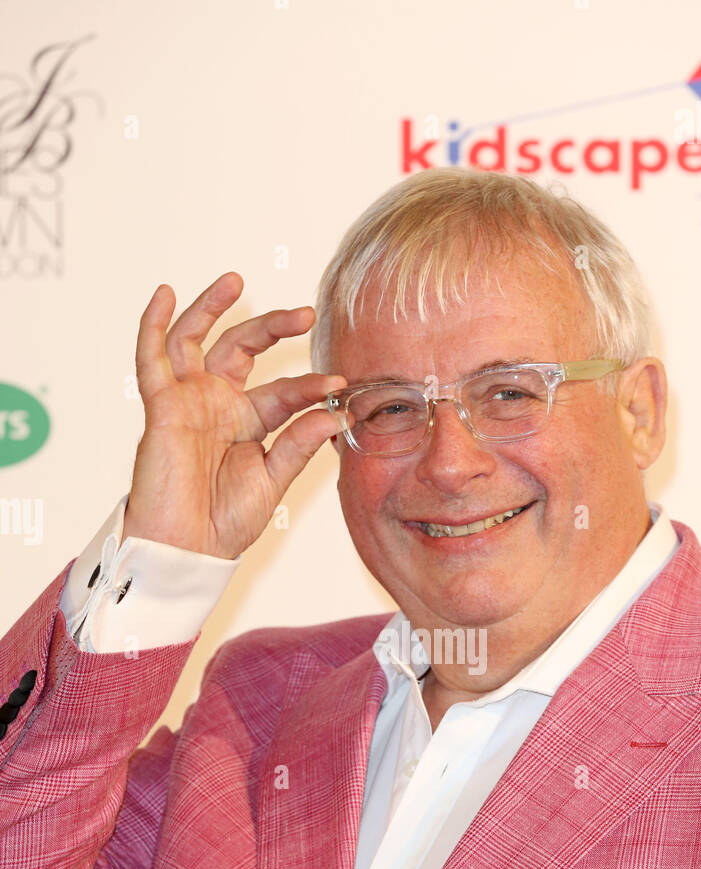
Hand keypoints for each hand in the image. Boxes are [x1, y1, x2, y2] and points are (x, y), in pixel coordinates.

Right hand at [121, 271, 347, 558]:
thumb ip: (298, 444)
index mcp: (248, 422)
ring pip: (195, 339)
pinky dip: (154, 325)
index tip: (340, 386)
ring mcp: (188, 401)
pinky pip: (152, 358)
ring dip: (212, 307)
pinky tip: (163, 294)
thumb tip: (333, 414)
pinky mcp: (161, 407)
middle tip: (304, 315)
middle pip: (242, 348)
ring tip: (235, 280)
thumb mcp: (272, 480)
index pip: (284, 391)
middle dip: (272, 328)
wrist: (187, 550)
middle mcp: (218, 404)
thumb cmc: (224, 524)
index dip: (311, 387)